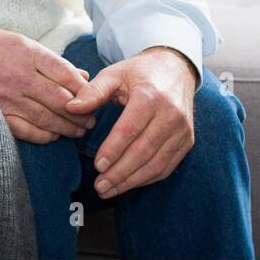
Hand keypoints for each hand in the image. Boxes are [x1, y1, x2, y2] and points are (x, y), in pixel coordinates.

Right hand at [0, 27, 96, 143]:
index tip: (95, 99)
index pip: (66, 74)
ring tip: (79, 131)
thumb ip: (55, 63)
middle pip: (60, 99)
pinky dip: (43, 135)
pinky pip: (26, 130)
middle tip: (92, 120)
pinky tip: (53, 135)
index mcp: (28, 53)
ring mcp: (7, 96)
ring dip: (67, 127)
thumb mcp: (26, 45)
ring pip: (46, 118)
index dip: (85, 90)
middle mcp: (19, 75)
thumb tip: (84, 79)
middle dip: (81, 113)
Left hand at [65, 47, 195, 198]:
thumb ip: (92, 91)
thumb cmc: (139, 73)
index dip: (113, 150)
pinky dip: (148, 178)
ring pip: (157, 163)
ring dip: (132, 181)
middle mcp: (171, 116)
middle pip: (144, 151)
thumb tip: (71, 107)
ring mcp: (182, 131)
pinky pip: (167, 166)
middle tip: (100, 186)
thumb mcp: (113, 74)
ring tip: (109, 190)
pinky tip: (129, 183)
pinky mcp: (187, 141)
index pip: (130, 130)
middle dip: (120, 172)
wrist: (175, 69)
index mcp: (150, 97)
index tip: (97, 166)